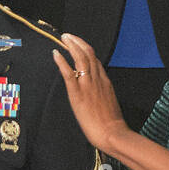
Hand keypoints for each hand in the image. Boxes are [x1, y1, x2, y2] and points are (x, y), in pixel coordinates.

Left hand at [51, 33, 128, 152]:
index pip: (95, 60)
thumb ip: (101, 94)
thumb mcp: (108, 103)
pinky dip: (61, 61)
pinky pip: (68, 73)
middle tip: (67, 36)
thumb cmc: (111, 124)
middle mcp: (97, 79)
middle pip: (89, 54)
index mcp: (105, 82)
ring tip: (63, 38)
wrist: (113, 133)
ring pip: (80, 58)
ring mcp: (88, 85)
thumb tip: (95, 93)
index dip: (85, 50)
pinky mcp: (78, 94)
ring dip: (71, 46)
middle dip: (77, 42)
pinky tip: (55, 54)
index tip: (77, 44)